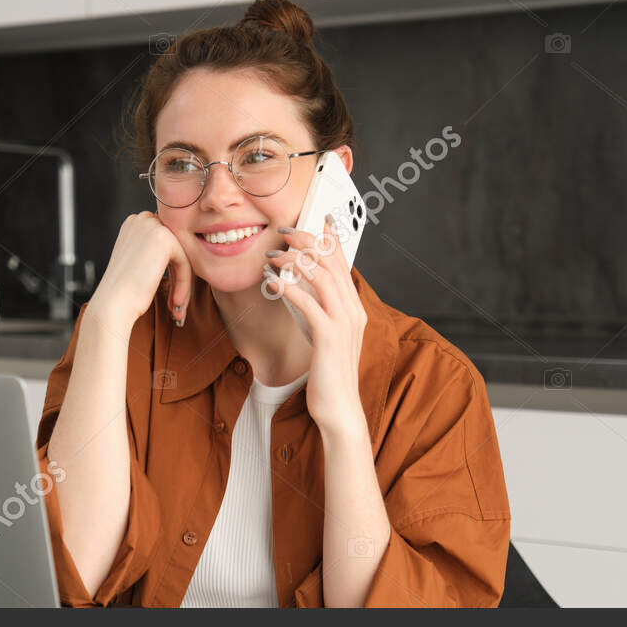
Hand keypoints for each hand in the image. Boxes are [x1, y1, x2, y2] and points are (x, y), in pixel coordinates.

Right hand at [89, 211, 193, 327]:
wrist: (113, 305)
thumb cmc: (124, 292)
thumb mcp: (139, 262)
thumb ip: (155, 251)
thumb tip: (179, 252)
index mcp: (134, 223)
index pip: (167, 241)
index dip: (172, 268)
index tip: (171, 294)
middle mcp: (142, 219)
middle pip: (177, 246)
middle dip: (180, 274)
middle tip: (176, 302)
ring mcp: (152, 226)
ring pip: (183, 255)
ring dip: (183, 283)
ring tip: (176, 305)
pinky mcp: (165, 239)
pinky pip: (185, 262)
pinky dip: (183, 284)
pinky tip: (175, 302)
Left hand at [263, 215, 367, 433]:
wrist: (339, 408)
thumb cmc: (329, 374)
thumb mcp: (326, 335)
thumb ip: (320, 310)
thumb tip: (300, 286)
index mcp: (354, 308)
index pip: (344, 263)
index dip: (331, 238)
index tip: (319, 218)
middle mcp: (353, 310)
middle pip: (332, 262)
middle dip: (307, 240)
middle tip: (284, 231)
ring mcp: (343, 322)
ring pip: (321, 276)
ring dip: (295, 259)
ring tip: (273, 254)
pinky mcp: (329, 336)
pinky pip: (307, 302)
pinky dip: (288, 286)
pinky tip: (272, 281)